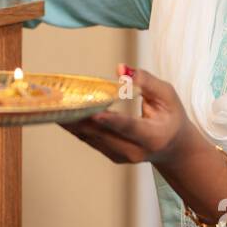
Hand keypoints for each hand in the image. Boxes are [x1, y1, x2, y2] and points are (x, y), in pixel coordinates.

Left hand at [62, 64, 208, 165]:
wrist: (173, 149)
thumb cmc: (171, 117)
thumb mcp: (168, 95)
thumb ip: (146, 81)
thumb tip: (121, 69)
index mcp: (153, 137)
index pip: (129, 128)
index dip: (111, 120)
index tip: (94, 112)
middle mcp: (135, 151)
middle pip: (103, 133)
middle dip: (80, 116)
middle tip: (60, 100)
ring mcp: (121, 156)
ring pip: (91, 136)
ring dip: (71, 120)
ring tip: (52, 104)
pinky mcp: (111, 155)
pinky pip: (89, 138)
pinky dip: (74, 125)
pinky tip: (59, 112)